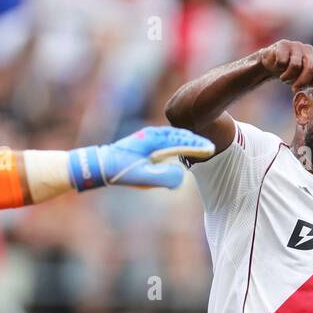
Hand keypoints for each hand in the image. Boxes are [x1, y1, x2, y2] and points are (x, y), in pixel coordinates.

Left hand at [68, 126, 214, 189]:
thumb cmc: (120, 171)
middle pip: (180, 135)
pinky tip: (183, 151)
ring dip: (188, 142)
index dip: (197, 146)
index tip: (211, 150)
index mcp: (153, 139)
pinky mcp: (146, 144)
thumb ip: (164, 177)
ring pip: (174, 137)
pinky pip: (167, 142)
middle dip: (196, 142)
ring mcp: (149, 138)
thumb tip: (183, 176)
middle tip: (211, 149)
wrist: (100, 165)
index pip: (181, 140)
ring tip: (201, 149)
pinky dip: (179, 145)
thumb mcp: (143, 177)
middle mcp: (152, 135)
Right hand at [258, 39, 312, 91]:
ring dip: (287, 76)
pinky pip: (283, 61)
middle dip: (302, 81)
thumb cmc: (291, 72)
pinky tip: (277, 66)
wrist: (272, 63)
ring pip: (295, 65)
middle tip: (294, 89)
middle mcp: (308, 49)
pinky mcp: (284, 44)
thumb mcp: (304, 78)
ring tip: (284, 77)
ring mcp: (296, 45)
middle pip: (310, 67)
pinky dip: (279, 68)